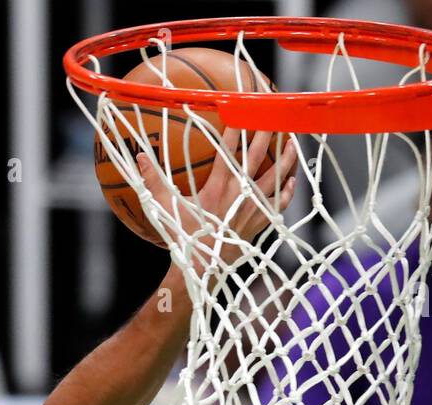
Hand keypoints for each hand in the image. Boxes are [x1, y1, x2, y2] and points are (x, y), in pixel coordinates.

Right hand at [139, 126, 297, 267]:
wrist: (203, 271)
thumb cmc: (183, 238)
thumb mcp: (165, 209)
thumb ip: (153, 182)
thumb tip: (138, 157)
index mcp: (218, 188)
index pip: (230, 149)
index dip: (237, 126)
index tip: (243, 107)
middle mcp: (239, 195)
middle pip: (258, 156)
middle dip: (267, 132)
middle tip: (274, 113)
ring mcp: (253, 210)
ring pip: (276, 177)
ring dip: (286, 158)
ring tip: (293, 140)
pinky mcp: (261, 224)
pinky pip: (280, 204)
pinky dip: (287, 190)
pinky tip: (292, 179)